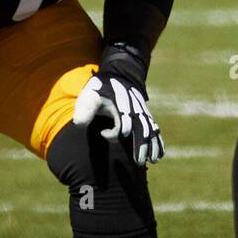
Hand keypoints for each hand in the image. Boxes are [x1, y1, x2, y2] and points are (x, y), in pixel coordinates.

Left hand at [73, 43, 163, 165]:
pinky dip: (158, 141)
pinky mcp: (146, 117)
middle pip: (141, 127)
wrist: (117, 77)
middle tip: (138, 161)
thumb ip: (85, 109)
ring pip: (150, 130)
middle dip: (141, 144)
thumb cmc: (99, 90)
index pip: (122, 120)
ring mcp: (142, 113)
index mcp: (121, 104)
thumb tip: (78, 124)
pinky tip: (159, 154)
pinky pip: (154, 130)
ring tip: (153, 160)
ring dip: (152, 145)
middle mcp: (134, 109)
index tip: (103, 133)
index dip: (116, 131)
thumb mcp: (89, 95)